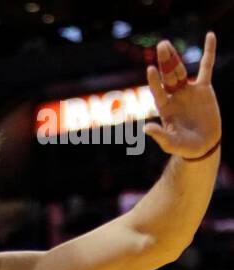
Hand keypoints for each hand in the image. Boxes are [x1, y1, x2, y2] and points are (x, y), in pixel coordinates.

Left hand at [145, 34, 220, 158]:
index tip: (150, 69)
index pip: (158, 91)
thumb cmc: (184, 147)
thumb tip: (145, 129)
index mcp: (165, 107)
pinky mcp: (203, 88)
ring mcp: (188, 90)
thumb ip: (159, 135)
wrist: (203, 145)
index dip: (155, 81)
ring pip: (180, 70)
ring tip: (166, 44)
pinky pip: (206, 67)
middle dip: (165, 61)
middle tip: (161, 45)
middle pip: (168, 76)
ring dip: (174, 57)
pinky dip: (208, 52)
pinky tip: (209, 36)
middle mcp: (174, 96)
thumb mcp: (171, 143)